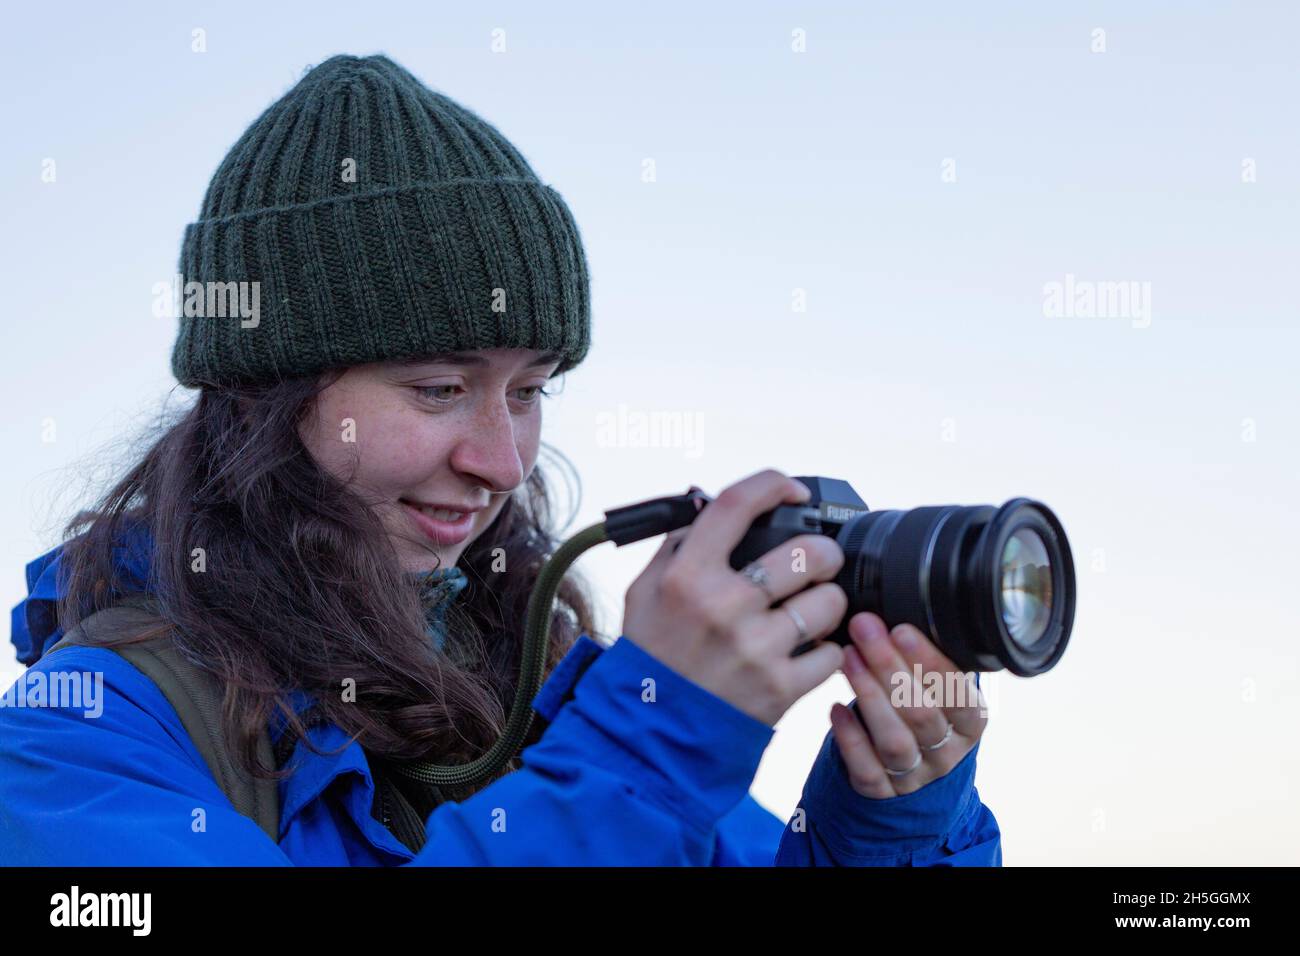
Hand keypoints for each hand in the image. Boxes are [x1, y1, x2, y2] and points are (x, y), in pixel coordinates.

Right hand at [621, 468, 845, 726]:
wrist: (651, 733)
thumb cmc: (650, 655)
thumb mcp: (645, 592)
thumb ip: (678, 546)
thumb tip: (708, 504)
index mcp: (687, 575)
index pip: (737, 504)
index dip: (774, 484)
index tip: (792, 490)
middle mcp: (724, 606)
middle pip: (808, 553)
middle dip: (822, 553)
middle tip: (818, 563)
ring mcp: (755, 648)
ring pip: (829, 602)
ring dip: (826, 602)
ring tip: (810, 611)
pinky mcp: (780, 688)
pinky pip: (832, 653)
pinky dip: (826, 651)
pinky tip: (805, 652)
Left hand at [830, 611, 987, 798]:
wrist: (909, 770)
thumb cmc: (920, 708)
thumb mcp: (936, 687)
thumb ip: (926, 659)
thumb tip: (900, 603)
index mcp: (970, 721)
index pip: (959, 694)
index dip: (931, 663)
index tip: (901, 628)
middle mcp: (947, 751)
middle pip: (922, 713)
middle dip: (889, 666)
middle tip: (863, 627)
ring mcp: (916, 776)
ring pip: (895, 741)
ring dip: (869, 695)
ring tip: (846, 657)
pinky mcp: (883, 793)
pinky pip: (867, 771)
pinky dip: (850, 739)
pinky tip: (836, 709)